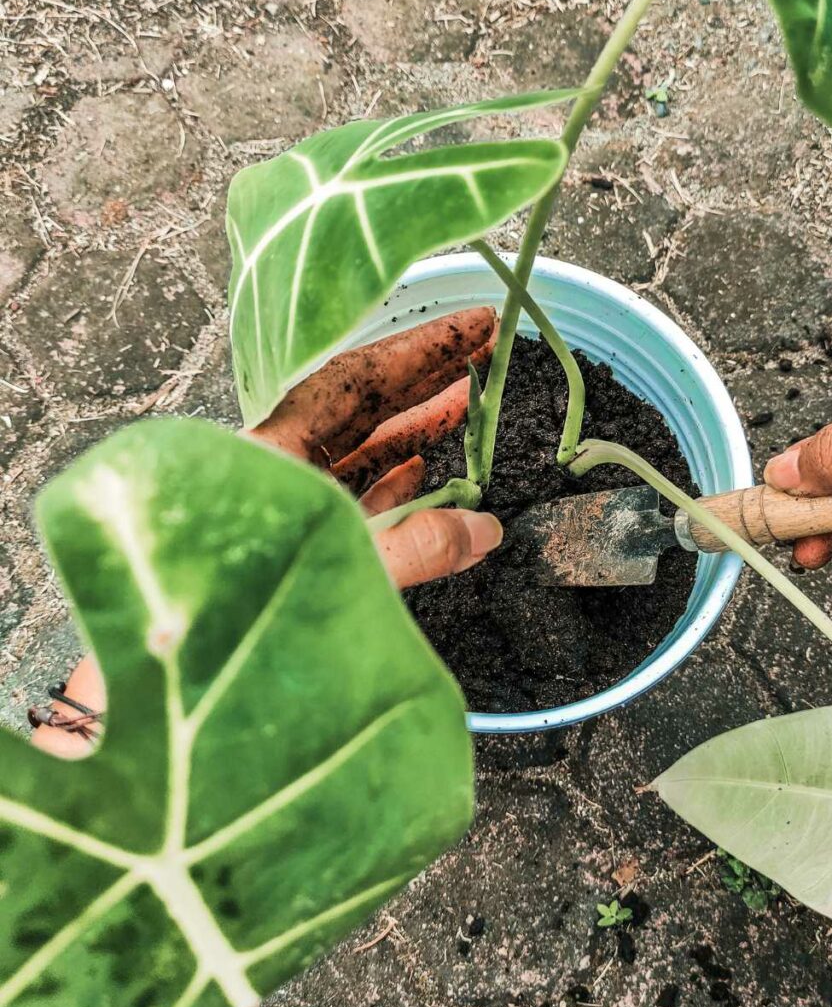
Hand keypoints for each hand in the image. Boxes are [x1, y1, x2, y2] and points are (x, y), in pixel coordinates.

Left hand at [30, 310, 503, 761]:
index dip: (421, 350)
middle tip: (482, 354)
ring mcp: (285, 508)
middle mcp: (277, 470)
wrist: (171, 680)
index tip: (474, 326)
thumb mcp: (341, 570)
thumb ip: (416, 550)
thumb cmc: (235, 614)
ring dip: (414, 432)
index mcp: (275, 455)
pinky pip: (350, 502)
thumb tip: (484, 530)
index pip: (357, 380)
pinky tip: (429, 482)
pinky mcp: (292, 547)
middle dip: (423, 380)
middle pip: (359, 409)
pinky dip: (394, 488)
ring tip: (469, 411)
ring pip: (357, 455)